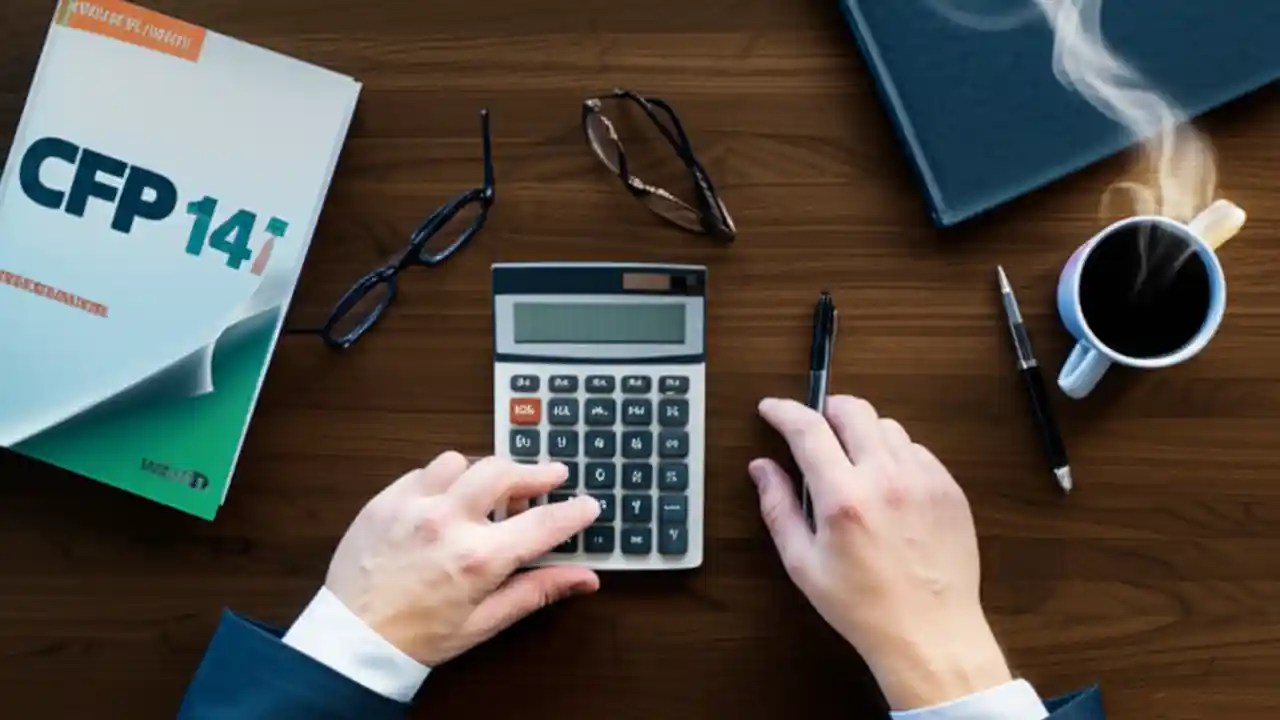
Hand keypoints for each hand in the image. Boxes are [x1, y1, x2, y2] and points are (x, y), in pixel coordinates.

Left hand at [323, 452, 600, 666]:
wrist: (352, 641)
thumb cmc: (419, 638)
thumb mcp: (485, 621)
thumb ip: (537, 591)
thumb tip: (585, 578)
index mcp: (479, 559)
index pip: (544, 522)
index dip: (574, 511)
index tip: (587, 504)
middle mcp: (448, 523)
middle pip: (504, 471)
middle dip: (534, 471)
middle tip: (548, 478)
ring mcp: (413, 506)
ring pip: (461, 461)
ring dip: (481, 473)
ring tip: (488, 492)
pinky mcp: (384, 500)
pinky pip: (423, 471)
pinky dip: (442, 479)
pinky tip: (445, 499)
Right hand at [750, 396, 1010, 710]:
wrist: (930, 633)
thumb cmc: (863, 606)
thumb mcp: (803, 564)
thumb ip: (779, 508)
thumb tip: (762, 468)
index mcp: (843, 498)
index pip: (807, 429)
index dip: (784, 411)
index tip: (772, 409)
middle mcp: (885, 479)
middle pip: (853, 410)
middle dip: (826, 410)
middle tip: (815, 428)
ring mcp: (923, 480)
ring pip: (887, 426)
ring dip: (863, 433)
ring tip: (854, 463)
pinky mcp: (948, 489)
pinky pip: (917, 451)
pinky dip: (896, 455)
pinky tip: (887, 484)